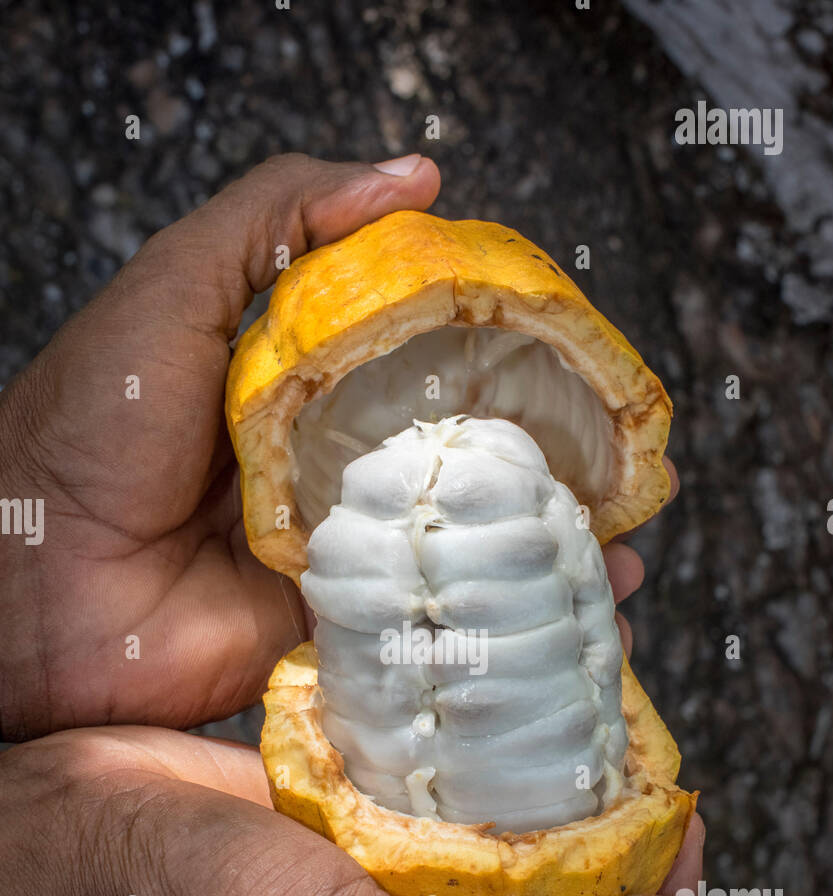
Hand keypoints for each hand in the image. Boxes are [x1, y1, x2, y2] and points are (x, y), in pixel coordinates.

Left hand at [0, 146, 673, 740]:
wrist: (33, 580)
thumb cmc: (93, 422)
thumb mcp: (178, 286)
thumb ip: (279, 216)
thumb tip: (414, 177)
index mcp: (311, 382)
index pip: (431, 361)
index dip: (507, 361)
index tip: (579, 367)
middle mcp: (336, 466)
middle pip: (461, 462)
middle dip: (548, 471)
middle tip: (623, 473)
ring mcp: (340, 553)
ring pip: (460, 548)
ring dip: (543, 556)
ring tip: (623, 556)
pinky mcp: (335, 630)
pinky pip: (425, 627)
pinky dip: (495, 632)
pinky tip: (566, 627)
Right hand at [0, 726, 709, 895]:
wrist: (66, 854)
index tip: (681, 840)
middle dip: (619, 864)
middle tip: (644, 773)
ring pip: (507, 866)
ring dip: (559, 805)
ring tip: (592, 733)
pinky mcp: (344, 834)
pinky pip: (443, 806)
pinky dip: (487, 767)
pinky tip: (506, 715)